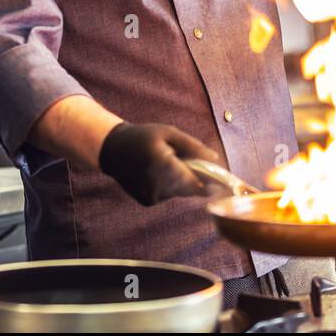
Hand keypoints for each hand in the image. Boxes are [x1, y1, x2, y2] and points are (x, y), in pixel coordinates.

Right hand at [98, 122, 220, 205]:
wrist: (113, 150)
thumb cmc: (144, 137)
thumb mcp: (169, 133)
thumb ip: (193, 146)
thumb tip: (215, 158)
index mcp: (161, 162)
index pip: (194, 181)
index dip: (211, 182)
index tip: (222, 181)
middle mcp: (155, 183)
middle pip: (189, 188)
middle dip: (196, 178)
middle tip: (189, 163)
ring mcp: (150, 195)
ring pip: (180, 193)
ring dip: (182, 182)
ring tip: (169, 164)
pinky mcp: (147, 201)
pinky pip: (169, 195)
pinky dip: (171, 186)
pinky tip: (159, 174)